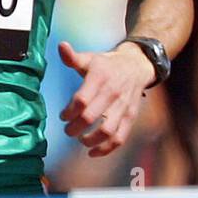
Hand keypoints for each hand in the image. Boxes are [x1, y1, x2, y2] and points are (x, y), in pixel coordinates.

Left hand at [58, 40, 155, 156]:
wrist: (137, 65)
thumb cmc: (107, 64)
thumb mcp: (90, 58)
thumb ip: (72, 57)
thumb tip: (60, 46)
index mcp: (100, 77)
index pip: (81, 100)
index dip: (68, 112)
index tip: (63, 115)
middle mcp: (113, 92)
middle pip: (90, 117)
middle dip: (74, 128)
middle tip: (68, 130)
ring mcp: (123, 106)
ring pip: (106, 130)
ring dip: (90, 140)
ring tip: (81, 140)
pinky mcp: (130, 116)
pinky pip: (120, 137)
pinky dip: (106, 149)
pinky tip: (93, 152)